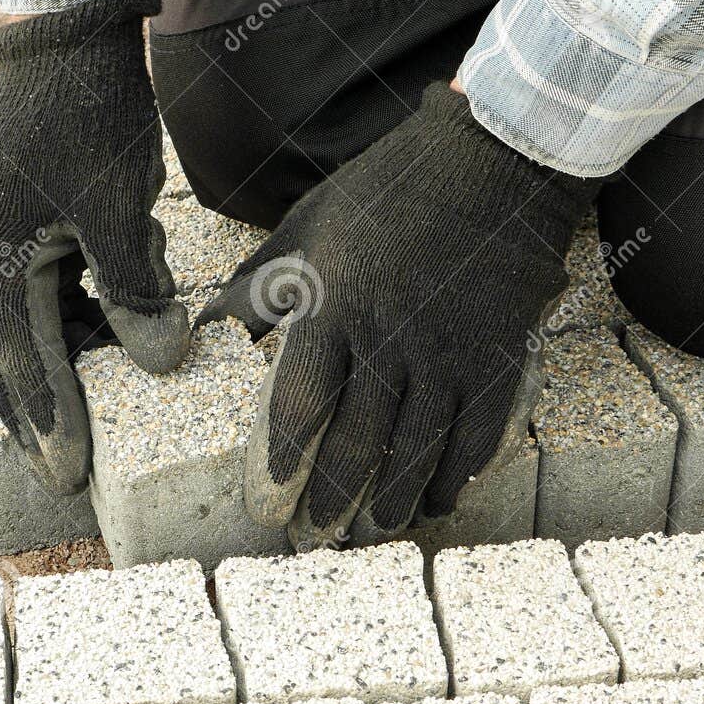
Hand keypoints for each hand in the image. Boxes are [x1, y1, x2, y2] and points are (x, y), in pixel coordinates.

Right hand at [0, 0, 188, 493]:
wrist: (71, 34)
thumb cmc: (91, 115)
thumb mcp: (120, 209)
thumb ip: (135, 290)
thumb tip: (159, 361)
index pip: (22, 361)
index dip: (51, 421)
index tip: (70, 476)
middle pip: (8, 359)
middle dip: (39, 416)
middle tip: (64, 478)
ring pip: (31, 329)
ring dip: (72, 362)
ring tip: (106, 407)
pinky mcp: (22, 228)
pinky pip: (49, 294)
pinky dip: (84, 316)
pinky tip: (127, 320)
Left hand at [200, 83, 599, 547]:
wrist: (495, 160)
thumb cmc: (389, 191)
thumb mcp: (308, 224)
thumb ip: (259, 285)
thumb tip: (207, 328)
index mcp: (335, 308)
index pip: (300, 409)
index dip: (282, 467)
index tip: (269, 505)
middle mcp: (389, 342)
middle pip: (355, 446)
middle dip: (330, 504)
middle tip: (312, 543)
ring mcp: (447, 355)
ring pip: (415, 455)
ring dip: (389, 505)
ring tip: (368, 536)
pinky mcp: (496, 360)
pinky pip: (474, 440)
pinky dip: (454, 480)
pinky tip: (436, 504)